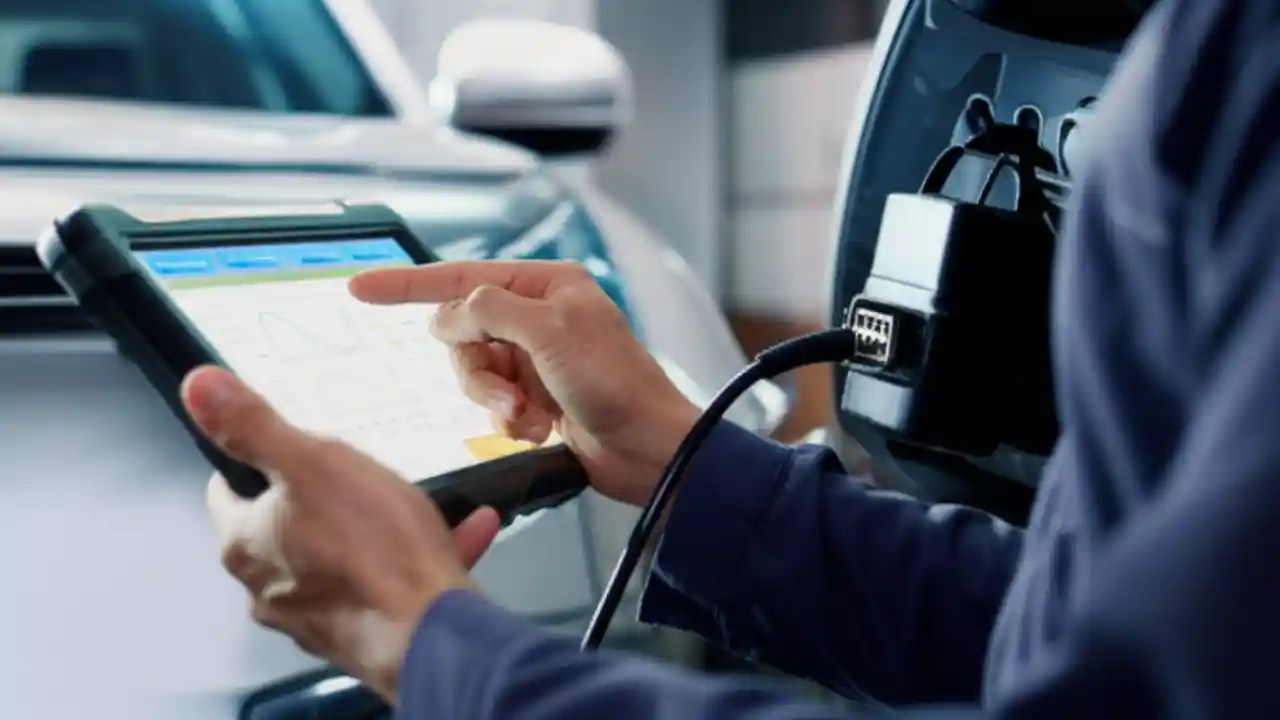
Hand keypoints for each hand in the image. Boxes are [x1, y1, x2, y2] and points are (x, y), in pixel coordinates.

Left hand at [181, 366, 500, 702]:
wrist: (430, 632)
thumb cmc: (371, 546)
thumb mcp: (314, 463)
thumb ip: (254, 426)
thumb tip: (198, 385)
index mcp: (247, 545)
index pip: (227, 493)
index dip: (255, 464)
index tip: (288, 448)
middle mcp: (271, 588)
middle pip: (286, 527)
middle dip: (323, 499)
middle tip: (358, 474)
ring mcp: (318, 617)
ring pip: (343, 557)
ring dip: (379, 528)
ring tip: (418, 503)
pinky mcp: (365, 634)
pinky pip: (390, 584)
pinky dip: (419, 557)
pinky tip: (467, 528)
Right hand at [350, 261, 699, 506]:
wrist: (648, 450)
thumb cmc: (616, 383)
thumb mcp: (549, 332)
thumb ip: (489, 311)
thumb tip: (448, 314)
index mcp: (546, 285)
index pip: (462, 276)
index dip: (409, 285)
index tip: (360, 289)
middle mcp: (538, 316)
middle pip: (463, 332)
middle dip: (477, 369)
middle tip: (508, 392)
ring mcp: (536, 358)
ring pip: (474, 373)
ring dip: (495, 400)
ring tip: (528, 416)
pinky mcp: (536, 397)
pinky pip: (494, 404)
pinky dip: (510, 420)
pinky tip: (539, 429)